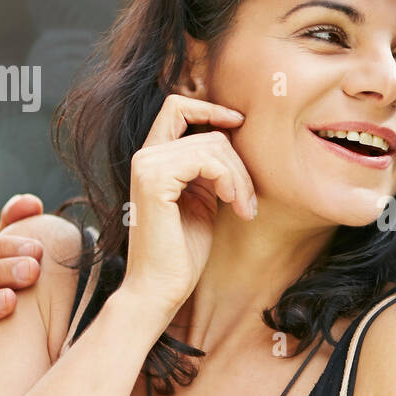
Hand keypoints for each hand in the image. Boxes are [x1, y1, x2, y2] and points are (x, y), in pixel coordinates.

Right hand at [120, 93, 254, 315]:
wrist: (160, 288)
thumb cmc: (183, 251)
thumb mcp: (203, 200)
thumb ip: (210, 169)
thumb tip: (235, 137)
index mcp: (154, 159)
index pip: (177, 107)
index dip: (211, 107)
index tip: (239, 122)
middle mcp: (145, 156)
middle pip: (208, 131)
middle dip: (240, 164)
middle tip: (249, 201)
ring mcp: (147, 165)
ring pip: (213, 145)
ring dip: (239, 178)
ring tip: (245, 208)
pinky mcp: (155, 180)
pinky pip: (207, 160)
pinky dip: (230, 181)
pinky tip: (233, 206)